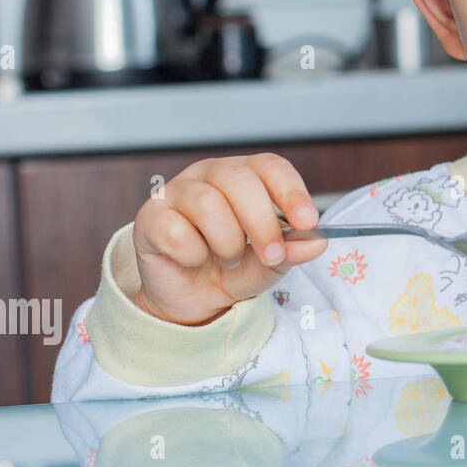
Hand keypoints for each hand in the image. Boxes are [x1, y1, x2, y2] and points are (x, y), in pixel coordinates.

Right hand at [133, 154, 328, 325]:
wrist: (192, 299)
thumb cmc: (232, 269)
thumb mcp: (270, 263)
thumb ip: (292, 251)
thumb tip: (317, 242)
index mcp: (245, 176)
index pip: (271, 166)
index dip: (291, 192)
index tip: (307, 222)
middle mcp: (210, 175)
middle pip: (240, 180)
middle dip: (262, 222)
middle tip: (270, 254)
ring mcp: (176, 192)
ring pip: (208, 203)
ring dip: (227, 242)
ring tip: (228, 258)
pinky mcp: (150, 217)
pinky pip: (175, 230)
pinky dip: (193, 254)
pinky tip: (194, 260)